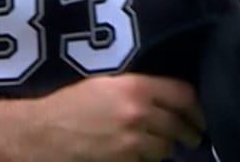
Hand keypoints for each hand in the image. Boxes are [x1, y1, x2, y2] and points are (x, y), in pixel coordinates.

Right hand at [25, 74, 204, 161]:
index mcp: (136, 87)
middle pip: (181, 125)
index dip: (197, 107)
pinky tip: (137, 156)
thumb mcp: (106, 85)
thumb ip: (139, 89)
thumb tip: (169, 99)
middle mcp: (139, 113)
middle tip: (192, 137)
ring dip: (165, 149)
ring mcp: (132, 142)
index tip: (199, 115)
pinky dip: (146, 161)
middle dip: (189, 133)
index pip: (185, 95)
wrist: (41, 135)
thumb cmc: (69, 107)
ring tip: (156, 147)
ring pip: (166, 149)